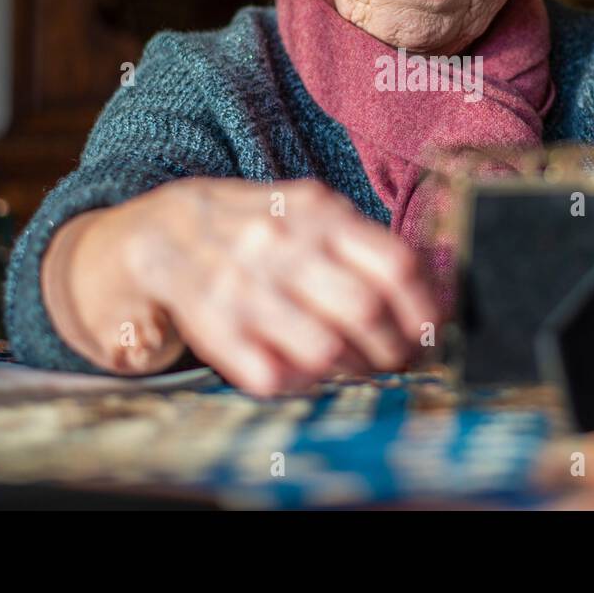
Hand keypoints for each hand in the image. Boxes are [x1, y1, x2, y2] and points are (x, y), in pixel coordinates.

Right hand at [41, 178, 438, 394]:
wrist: (162, 231)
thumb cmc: (257, 224)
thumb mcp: (310, 211)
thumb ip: (364, 243)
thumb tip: (430, 289)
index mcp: (316, 212)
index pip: (393, 263)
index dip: (423, 305)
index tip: (431, 327)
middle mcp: (280, 246)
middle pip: (364, 310)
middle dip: (393, 346)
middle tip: (397, 356)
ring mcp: (244, 287)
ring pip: (325, 348)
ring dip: (352, 367)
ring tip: (354, 364)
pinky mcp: (214, 327)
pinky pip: (276, 376)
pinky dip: (301, 381)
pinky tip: (304, 367)